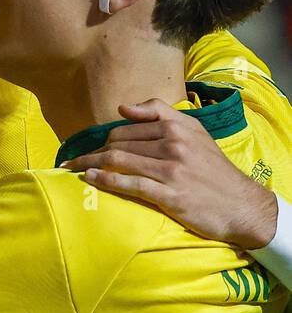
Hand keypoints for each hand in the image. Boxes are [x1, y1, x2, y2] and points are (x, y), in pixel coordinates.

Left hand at [61, 98, 276, 248]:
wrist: (242, 205)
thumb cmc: (213, 169)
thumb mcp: (195, 132)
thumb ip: (161, 114)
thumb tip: (122, 107)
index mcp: (177, 128)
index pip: (126, 129)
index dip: (102, 138)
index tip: (86, 146)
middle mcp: (174, 145)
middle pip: (118, 145)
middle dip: (92, 152)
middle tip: (73, 160)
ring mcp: (171, 170)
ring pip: (119, 161)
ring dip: (89, 164)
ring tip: (71, 168)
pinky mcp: (170, 195)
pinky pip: (130, 184)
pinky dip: (105, 180)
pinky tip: (89, 179)